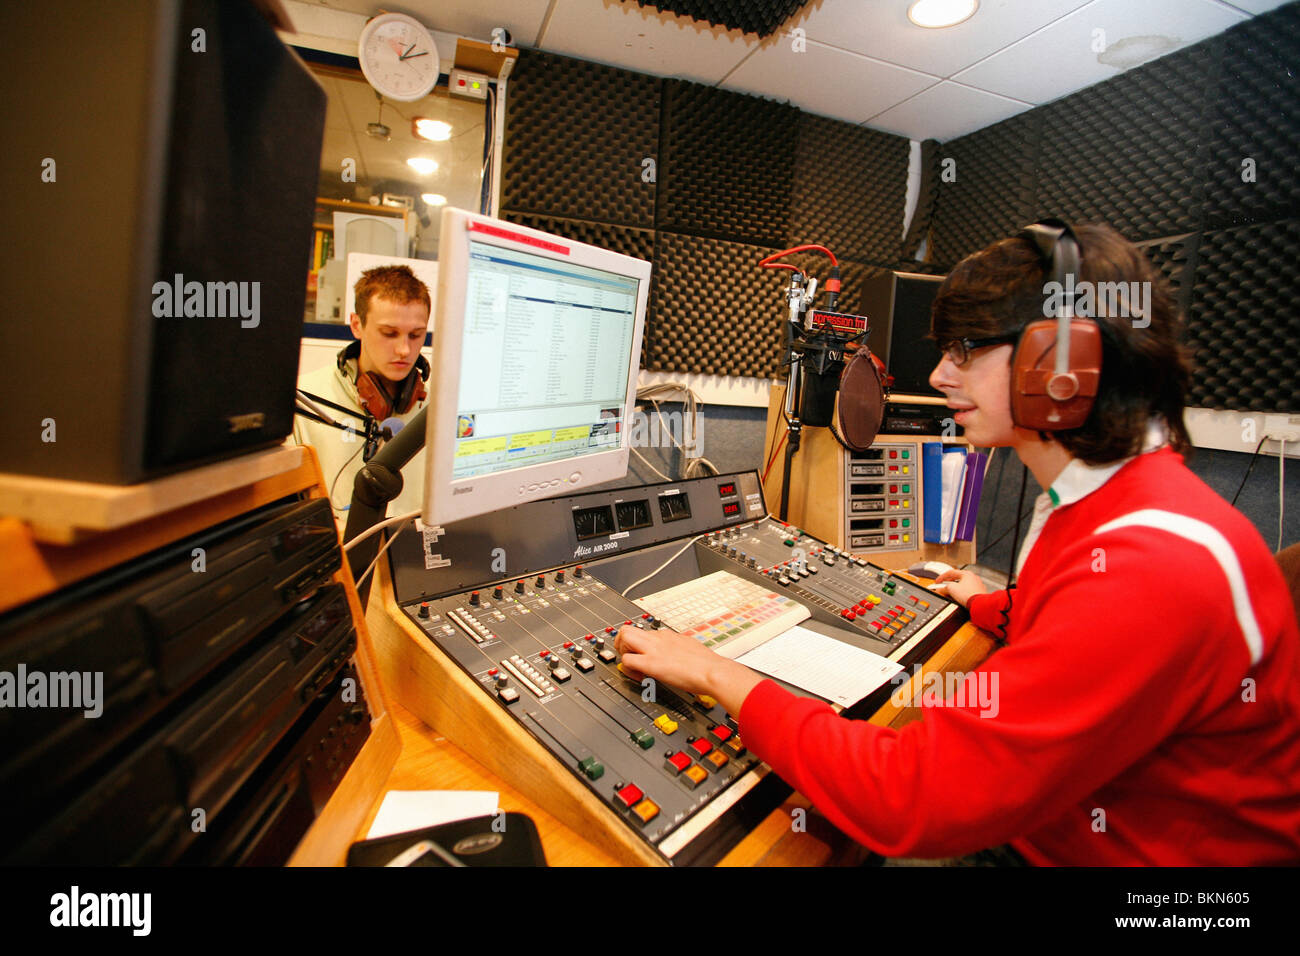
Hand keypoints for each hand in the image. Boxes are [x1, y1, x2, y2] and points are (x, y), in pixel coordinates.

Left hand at [615, 624, 763, 714]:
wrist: (712, 671)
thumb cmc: (708, 664)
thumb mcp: (692, 648)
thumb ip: (681, 647)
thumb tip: (680, 652)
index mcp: (669, 635)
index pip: (646, 632)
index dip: (640, 644)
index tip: (644, 654)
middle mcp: (659, 638)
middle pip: (628, 628)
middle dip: (622, 642)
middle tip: (628, 656)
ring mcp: (653, 649)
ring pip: (624, 637)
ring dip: (622, 651)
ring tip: (632, 666)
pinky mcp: (651, 663)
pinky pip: (627, 660)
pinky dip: (628, 669)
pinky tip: (639, 677)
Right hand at [931, 568, 987, 606]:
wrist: (979, 605)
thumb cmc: (969, 595)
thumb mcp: (952, 589)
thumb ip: (944, 587)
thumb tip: (940, 589)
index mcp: (967, 574)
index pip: (951, 572)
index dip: (942, 577)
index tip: (938, 581)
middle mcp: (973, 578)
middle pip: (957, 578)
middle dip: (949, 582)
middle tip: (943, 586)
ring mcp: (977, 585)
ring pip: (963, 585)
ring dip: (955, 588)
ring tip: (951, 592)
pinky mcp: (979, 593)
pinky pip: (968, 591)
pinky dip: (962, 593)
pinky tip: (960, 597)